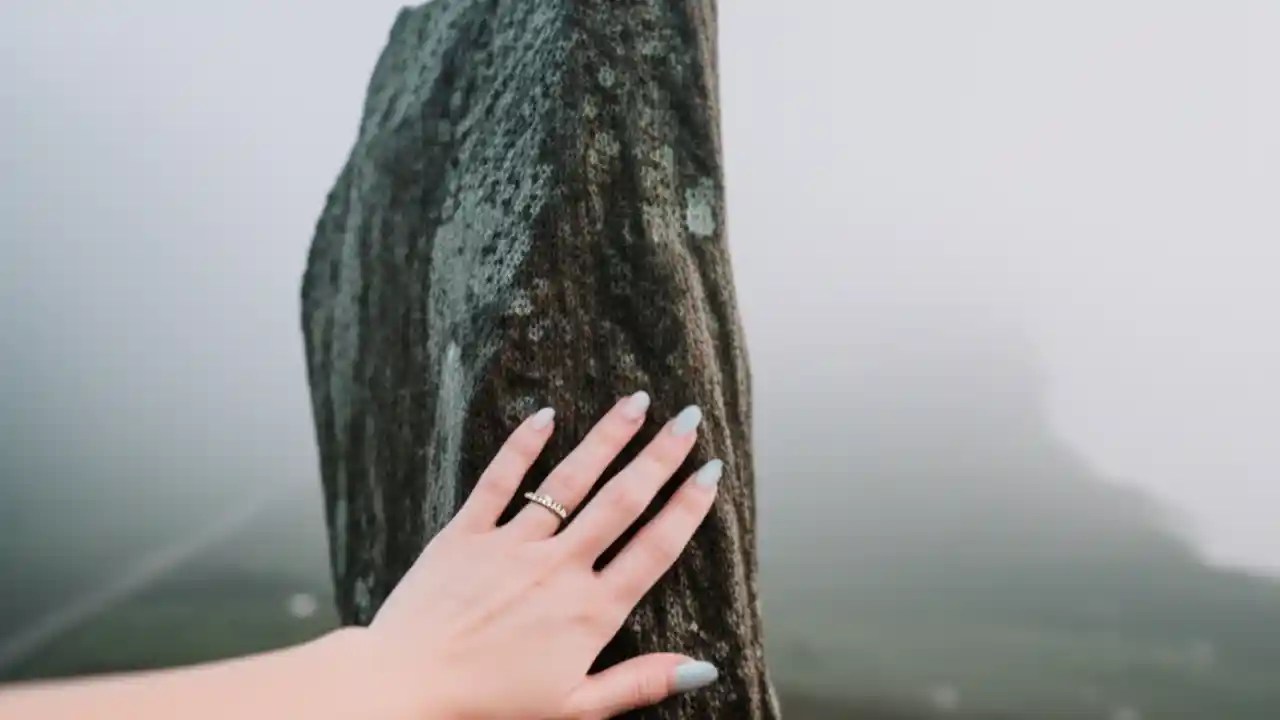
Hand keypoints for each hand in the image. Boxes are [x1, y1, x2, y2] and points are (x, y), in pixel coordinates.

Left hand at [354, 392, 722, 719]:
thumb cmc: (488, 711)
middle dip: (660, 457)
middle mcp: (557, 570)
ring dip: (606, 438)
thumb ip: (640, 683)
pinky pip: (499, 480)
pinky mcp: (464, 535)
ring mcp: (510, 546)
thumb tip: (705, 667)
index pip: (654, 549)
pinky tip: (547, 414)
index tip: (712, 473)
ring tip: (637, 402)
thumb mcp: (574, 710)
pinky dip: (523, 445)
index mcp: (589, 613)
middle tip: (688, 420)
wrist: (402, 695)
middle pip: (621, 502)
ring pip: (569, 481)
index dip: (688, 508)